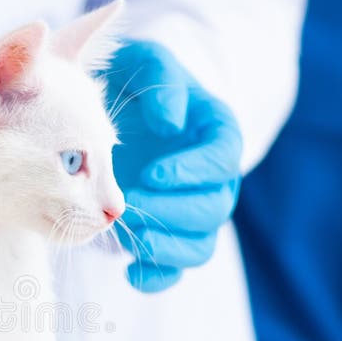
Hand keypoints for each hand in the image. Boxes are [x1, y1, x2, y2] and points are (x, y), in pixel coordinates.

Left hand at [101, 41, 241, 291]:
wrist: (118, 112)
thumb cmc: (133, 83)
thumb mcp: (144, 63)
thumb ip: (161, 80)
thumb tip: (171, 121)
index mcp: (217, 133)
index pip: (223, 158)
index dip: (191, 170)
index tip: (152, 173)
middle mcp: (213, 179)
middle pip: (213, 208)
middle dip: (171, 210)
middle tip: (129, 204)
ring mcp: (193, 212)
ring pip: (200, 245)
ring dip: (166, 246)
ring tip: (129, 233)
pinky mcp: (169, 237)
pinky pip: (174, 270)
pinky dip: (155, 276)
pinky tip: (129, 271)